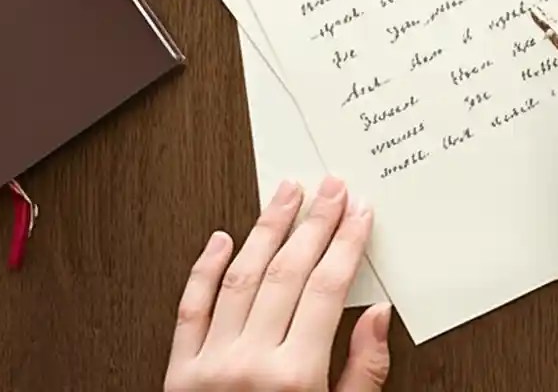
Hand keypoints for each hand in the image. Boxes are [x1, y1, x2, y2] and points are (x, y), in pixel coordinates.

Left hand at [164, 178, 391, 391]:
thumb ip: (363, 373)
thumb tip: (379, 314)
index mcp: (295, 379)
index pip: (328, 289)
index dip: (346, 243)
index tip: (360, 212)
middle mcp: (249, 364)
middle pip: (288, 272)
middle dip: (314, 222)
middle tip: (330, 186)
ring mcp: (209, 365)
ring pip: (239, 276)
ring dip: (265, 228)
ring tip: (284, 193)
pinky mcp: (178, 373)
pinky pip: (190, 307)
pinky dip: (203, 268)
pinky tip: (219, 238)